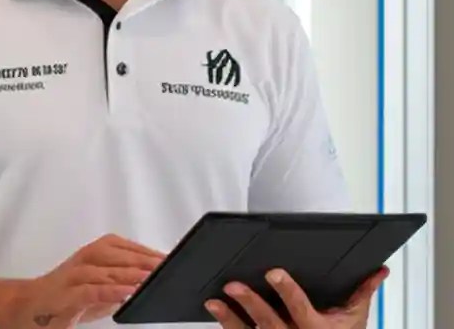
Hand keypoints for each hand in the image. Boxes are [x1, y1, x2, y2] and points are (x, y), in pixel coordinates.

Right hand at [4, 233, 164, 327]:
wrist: (30, 307)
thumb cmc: (68, 296)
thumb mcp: (101, 287)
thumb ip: (124, 282)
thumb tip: (153, 281)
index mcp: (93, 252)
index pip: (124, 246)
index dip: (147, 251)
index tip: (170, 258)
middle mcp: (84, 259)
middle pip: (116, 255)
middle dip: (143, 261)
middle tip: (166, 267)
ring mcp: (73, 276)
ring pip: (104, 270)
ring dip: (128, 273)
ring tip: (150, 278)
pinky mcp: (66, 295)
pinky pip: (90, 290)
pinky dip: (109, 290)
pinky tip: (125, 292)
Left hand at [204, 266, 389, 328]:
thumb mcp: (355, 318)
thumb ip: (364, 292)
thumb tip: (380, 270)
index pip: (301, 309)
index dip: (287, 292)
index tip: (273, 272)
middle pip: (270, 323)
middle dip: (252, 304)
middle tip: (233, 284)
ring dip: (230, 318)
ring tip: (214, 300)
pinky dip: (227, 324)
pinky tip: (214, 307)